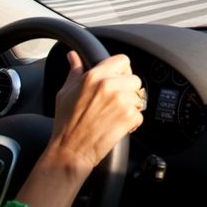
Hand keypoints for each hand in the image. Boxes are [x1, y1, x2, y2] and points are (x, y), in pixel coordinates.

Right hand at [16, 52, 143, 206]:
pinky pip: (140, 114)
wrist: (71, 150)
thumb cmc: (66, 123)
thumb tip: (73, 56)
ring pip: (139, 97)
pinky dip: (132, 121)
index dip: (122, 70)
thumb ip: (75, 71)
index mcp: (94, 76)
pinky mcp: (129, 117)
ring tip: (116, 115)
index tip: (118, 79)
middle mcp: (109, 86)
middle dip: (129, 90)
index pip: (123, 60)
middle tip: (117, 101)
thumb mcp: (66, 92)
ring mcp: (121, 101)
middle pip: (135, 79)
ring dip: (131, 106)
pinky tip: (118, 125)